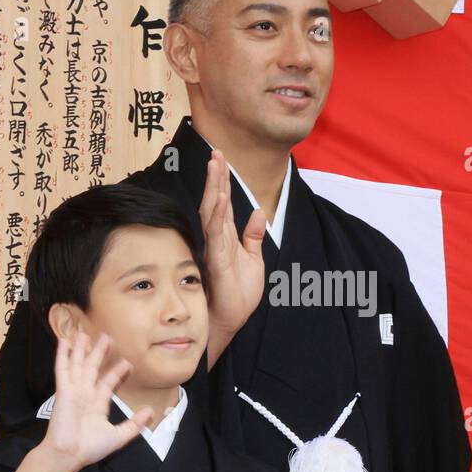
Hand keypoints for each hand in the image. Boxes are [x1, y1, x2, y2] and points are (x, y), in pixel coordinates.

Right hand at [40, 331, 152, 471]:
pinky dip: (63, 355)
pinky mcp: (63, 391)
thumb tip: (150, 411)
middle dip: (100, 353)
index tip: (127, 363)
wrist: (68, 454)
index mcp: (97, 404)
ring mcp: (74, 391)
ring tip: (84, 333)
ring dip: (82, 349)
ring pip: (79, 365)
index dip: (117, 372)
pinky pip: (63, 369)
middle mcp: (85, 395)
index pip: (108, 382)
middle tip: (107, 337)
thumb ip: (134, 424)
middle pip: (93, 369)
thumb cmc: (89, 448)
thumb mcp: (118, 436)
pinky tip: (64, 341)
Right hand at [199, 149, 266, 338]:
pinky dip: (218, 214)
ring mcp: (214, 248)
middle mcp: (217, 239)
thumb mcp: (254, 260)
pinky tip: (221, 197)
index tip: (221, 158)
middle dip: (216, 176)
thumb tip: (259, 212)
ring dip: (215, 188)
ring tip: (215, 165)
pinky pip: (215, 233)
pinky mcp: (216, 260)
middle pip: (215, 201)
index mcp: (226, 237)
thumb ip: (253, 236)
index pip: (223, 203)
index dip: (223, 180)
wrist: (230, 320)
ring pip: (212, 212)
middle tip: (215, 152)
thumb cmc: (238, 293)